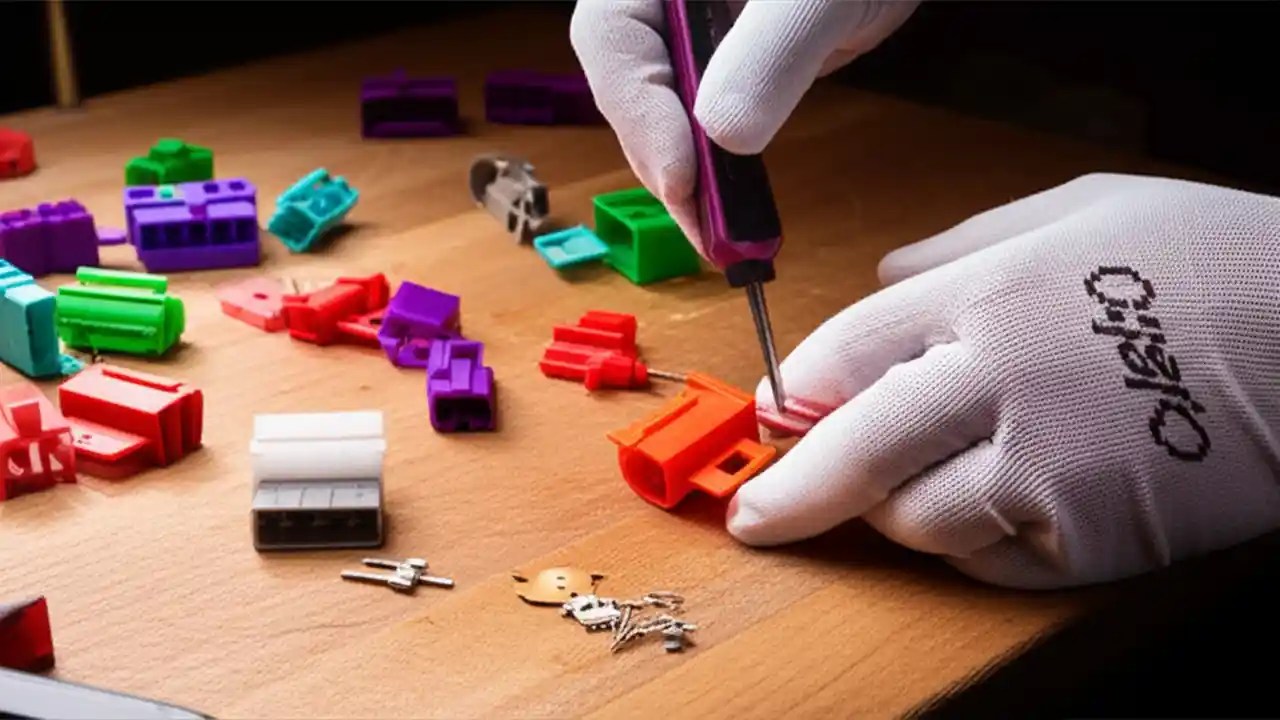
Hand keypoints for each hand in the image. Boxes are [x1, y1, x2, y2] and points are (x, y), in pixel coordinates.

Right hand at [570, 0, 918, 251]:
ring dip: (685, 177)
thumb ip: (770, 54)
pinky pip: (699, 119)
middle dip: (662, 160)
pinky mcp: (728, 60)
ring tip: (720, 236)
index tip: (682, 178)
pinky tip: (733, 208)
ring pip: (661, 111)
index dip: (638, 113)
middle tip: (706, 230)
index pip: (611, 36)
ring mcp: (693, 29)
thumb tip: (724, 137)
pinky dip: (714, 167)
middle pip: (629, 84)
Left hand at [729, 173, 1279, 588]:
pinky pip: (990, 561)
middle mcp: (999, 380)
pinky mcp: (1095, 535)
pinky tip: (1000, 506)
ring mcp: (1047, 466)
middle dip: (790, 494)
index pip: (842, 353)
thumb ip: (962, 245)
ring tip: (929, 480)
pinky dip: (972, 545)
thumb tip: (883, 275)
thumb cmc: (1206, 258)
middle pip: (852, 452)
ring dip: (899, 512)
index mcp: (983, 292)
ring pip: (916, 520)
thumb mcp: (1073, 210)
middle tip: (756, 519)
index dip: (794, 391)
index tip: (775, 414)